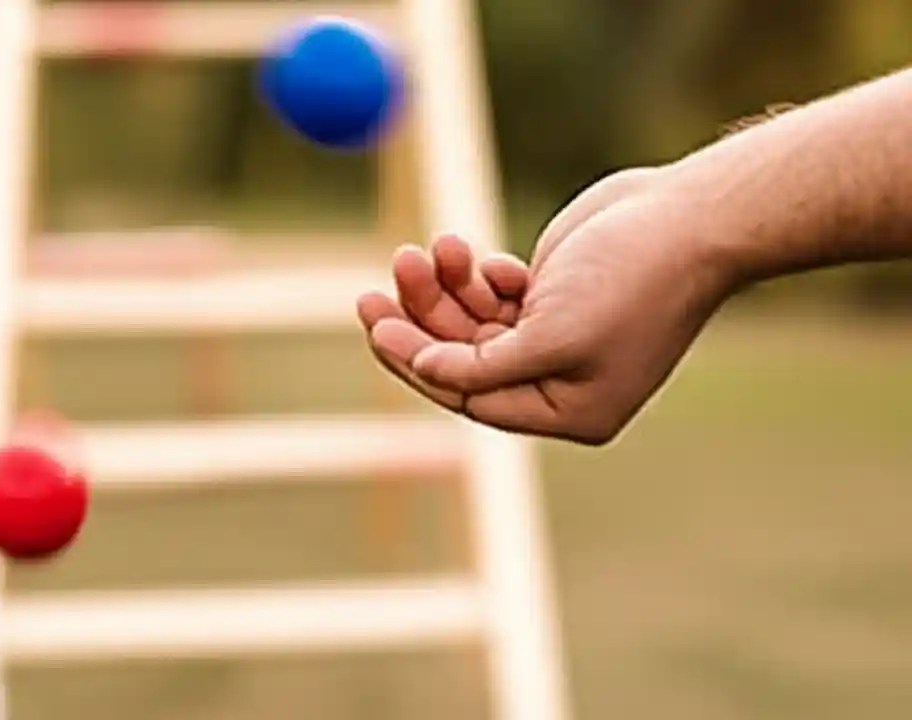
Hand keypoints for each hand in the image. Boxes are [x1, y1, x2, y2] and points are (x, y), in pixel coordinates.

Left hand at [358, 166, 737, 444]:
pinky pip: (490, 296)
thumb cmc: (631, 279)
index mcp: (569, 410)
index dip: (416, 362)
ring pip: (471, 324)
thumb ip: (483, 366)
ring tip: (419, 252)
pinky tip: (467, 252)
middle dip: (417, 325)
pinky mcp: (552, 296)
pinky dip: (473, 274)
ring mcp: (554, 338)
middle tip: (369, 294)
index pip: (470, 398)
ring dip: (440, 289)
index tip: (376, 325)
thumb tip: (422, 373)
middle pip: (463, 362)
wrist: (690, 215)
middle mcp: (559, 381)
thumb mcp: (551, 335)